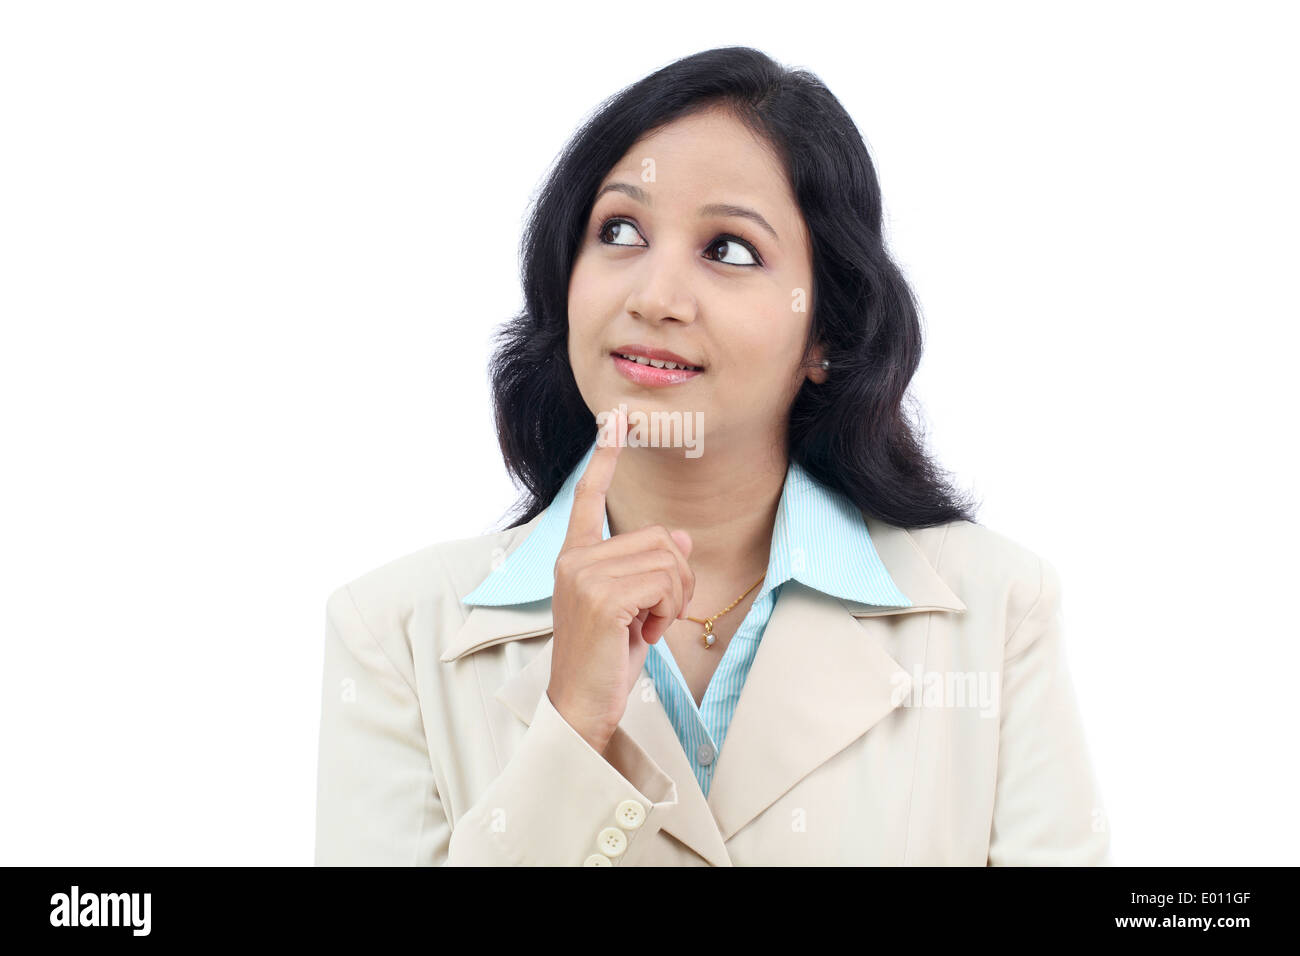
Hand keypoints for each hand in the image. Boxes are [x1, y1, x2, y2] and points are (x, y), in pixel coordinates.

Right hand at [546, 407, 694, 754]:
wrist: (582, 703)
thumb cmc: (606, 658)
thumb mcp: (634, 608)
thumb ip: (650, 570)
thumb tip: (682, 539)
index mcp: (575, 556)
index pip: (589, 497)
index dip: (604, 458)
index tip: (615, 421)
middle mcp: (574, 559)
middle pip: (660, 539)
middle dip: (676, 581)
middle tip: (652, 618)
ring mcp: (583, 575)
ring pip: (668, 561)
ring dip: (673, 600)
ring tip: (644, 628)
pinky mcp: (600, 595)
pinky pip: (664, 583)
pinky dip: (666, 612)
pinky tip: (642, 635)